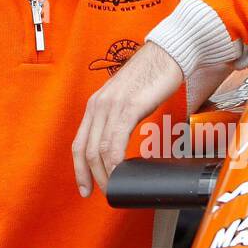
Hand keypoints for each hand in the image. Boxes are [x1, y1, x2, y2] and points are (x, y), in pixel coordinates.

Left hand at [72, 41, 183, 195]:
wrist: (168, 55)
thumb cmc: (152, 77)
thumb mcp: (128, 100)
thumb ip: (119, 120)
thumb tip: (121, 145)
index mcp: (96, 105)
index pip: (79, 143)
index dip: (79, 168)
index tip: (85, 187)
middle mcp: (99, 105)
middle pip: (86, 150)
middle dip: (90, 176)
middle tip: (100, 192)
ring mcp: (112, 106)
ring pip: (99, 149)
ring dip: (104, 173)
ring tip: (112, 186)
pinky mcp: (128, 107)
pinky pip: (115, 141)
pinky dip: (115, 161)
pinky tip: (120, 171)